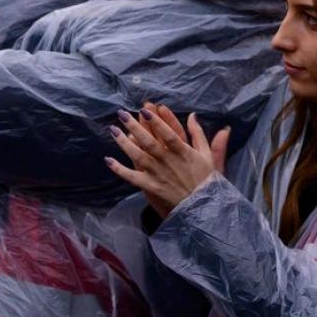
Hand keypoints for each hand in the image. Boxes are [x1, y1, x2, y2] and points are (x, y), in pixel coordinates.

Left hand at [106, 104, 229, 219]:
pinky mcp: (151, 186)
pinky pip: (132, 177)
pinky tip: (108, 160)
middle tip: (123, 114)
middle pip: (149, 142)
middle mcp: (168, 162)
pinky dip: (120, 169)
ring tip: (114, 130)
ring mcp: (158, 174)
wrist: (202, 207)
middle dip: (135, 126)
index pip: (168, 133)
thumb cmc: (206, 179)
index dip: (157, 121)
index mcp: (183, 152)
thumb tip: (193, 115)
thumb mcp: (208, 155)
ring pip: (138, 156)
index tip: (145, 110)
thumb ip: (199, 134)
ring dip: (124, 143)